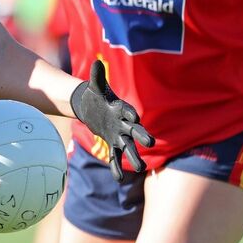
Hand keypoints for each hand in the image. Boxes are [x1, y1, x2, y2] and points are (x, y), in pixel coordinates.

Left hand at [70, 60, 155, 180]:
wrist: (92, 107)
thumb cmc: (96, 95)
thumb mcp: (94, 87)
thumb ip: (97, 77)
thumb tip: (96, 64)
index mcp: (121, 109)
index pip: (128, 111)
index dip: (130, 114)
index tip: (135, 117)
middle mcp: (124, 124)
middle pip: (134, 131)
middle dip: (141, 136)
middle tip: (150, 142)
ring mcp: (119, 135)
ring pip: (128, 148)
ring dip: (134, 157)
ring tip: (141, 168)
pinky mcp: (111, 142)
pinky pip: (115, 156)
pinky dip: (116, 167)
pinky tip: (117, 179)